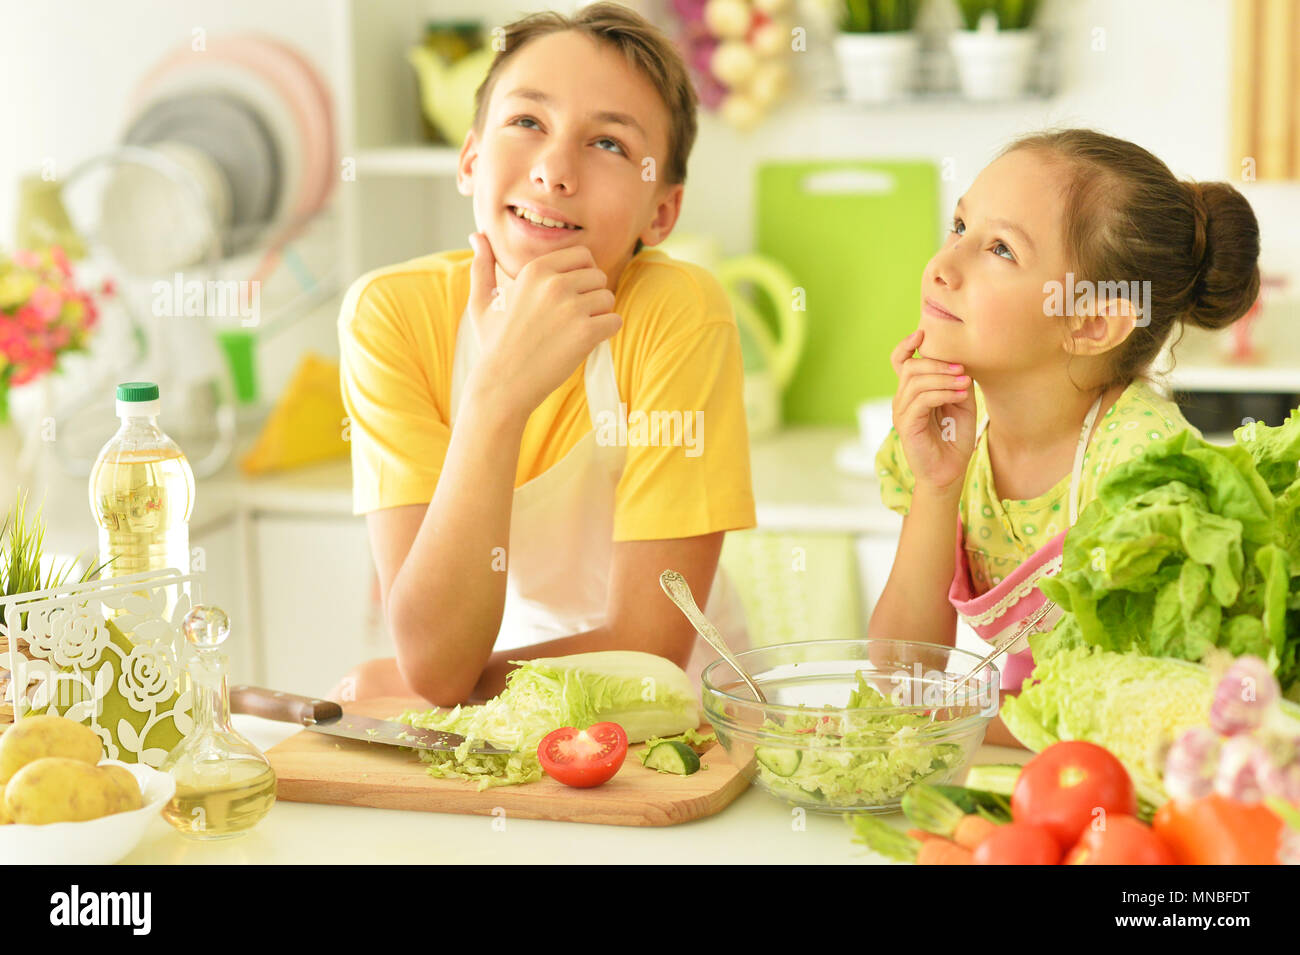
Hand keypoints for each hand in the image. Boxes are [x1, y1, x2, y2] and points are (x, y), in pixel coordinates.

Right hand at [465, 232, 621, 419]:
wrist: (503, 384)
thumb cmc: (494, 344)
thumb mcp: (481, 301)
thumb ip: (482, 265)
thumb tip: (476, 234)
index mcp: (535, 269)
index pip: (583, 255)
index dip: (581, 276)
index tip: (566, 297)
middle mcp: (554, 283)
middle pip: (599, 276)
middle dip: (591, 296)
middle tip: (569, 320)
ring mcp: (572, 307)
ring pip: (608, 298)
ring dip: (598, 316)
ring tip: (572, 332)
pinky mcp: (586, 332)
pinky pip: (615, 321)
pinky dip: (605, 334)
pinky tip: (583, 344)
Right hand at [889, 328, 976, 494]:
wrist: (948, 471)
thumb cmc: (954, 438)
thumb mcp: (960, 402)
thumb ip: (955, 382)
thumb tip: (958, 363)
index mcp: (912, 391)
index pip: (900, 361)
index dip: (906, 345)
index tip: (922, 333)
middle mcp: (902, 399)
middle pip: (911, 367)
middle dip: (937, 363)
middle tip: (962, 370)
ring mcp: (902, 412)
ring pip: (916, 381)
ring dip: (943, 378)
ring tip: (964, 384)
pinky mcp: (906, 426)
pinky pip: (920, 400)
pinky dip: (942, 393)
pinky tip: (959, 395)